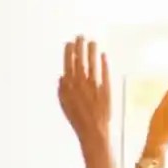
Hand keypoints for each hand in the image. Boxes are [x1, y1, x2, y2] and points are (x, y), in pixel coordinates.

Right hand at [58, 36, 112, 151]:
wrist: (93, 131)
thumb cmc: (78, 120)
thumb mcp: (64, 105)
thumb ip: (62, 90)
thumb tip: (61, 77)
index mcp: (69, 87)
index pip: (68, 64)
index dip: (69, 52)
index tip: (70, 42)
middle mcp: (81, 84)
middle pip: (80, 61)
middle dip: (80, 47)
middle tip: (81, 36)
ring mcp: (94, 85)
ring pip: (92, 64)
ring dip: (92, 51)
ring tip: (92, 42)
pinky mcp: (106, 88)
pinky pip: (104, 73)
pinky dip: (104, 63)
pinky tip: (104, 55)